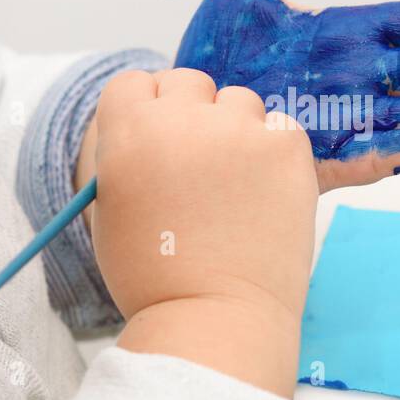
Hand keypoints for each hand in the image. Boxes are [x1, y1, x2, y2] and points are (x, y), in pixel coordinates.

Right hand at [90, 68, 316, 395]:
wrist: (215, 317)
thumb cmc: (157, 279)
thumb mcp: (113, 210)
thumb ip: (129, 158)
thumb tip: (155, 131)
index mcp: (128, 132)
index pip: (135, 83)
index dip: (147, 110)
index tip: (160, 139)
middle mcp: (181, 120)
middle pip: (189, 82)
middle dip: (193, 114)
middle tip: (202, 165)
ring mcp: (238, 130)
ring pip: (239, 102)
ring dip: (237, 131)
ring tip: (237, 188)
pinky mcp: (285, 146)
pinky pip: (280, 128)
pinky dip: (274, 153)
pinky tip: (265, 195)